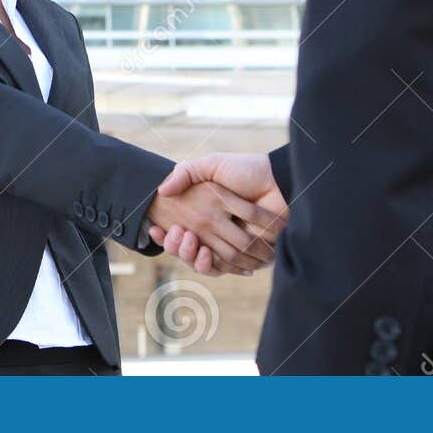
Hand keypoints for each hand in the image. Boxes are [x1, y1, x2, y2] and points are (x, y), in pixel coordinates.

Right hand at [147, 152, 288, 275]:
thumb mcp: (211, 165)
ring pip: (202, 261)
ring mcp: (231, 245)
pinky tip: (202, 252)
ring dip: (189, 255)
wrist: (277, 180)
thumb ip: (186, 173)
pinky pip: (224, 267)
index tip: (155, 228)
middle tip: (174, 233)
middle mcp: (216, 233)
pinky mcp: (247, 255)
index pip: (179, 232)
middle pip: (187, 250)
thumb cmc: (245, 169)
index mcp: (206, 215)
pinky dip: (210, 264)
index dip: (166, 235)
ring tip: (187, 239)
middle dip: (176, 245)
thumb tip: (161, 191)